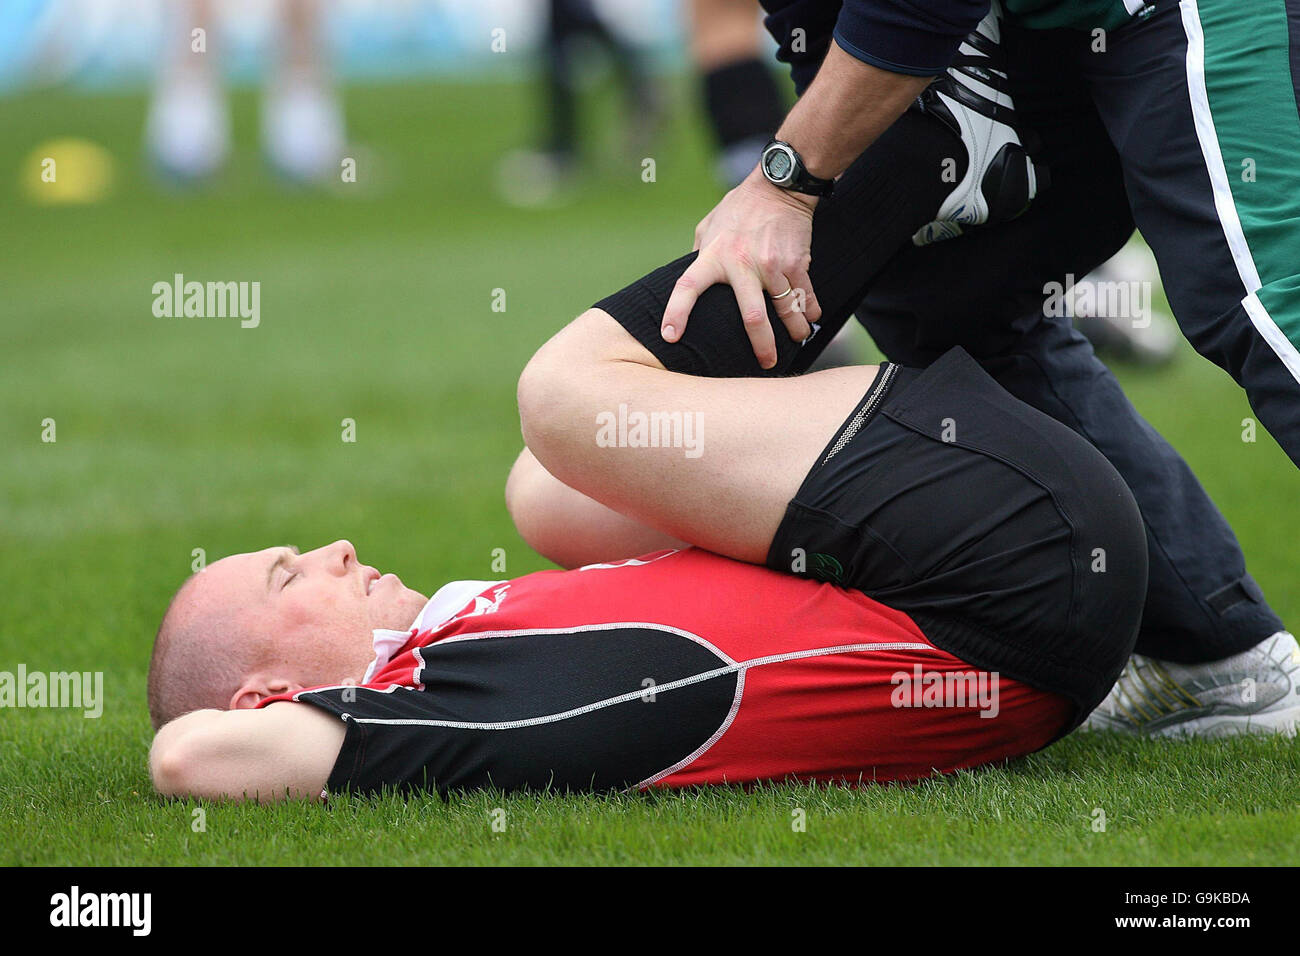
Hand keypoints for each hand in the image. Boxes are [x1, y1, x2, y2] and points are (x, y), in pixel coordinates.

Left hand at [661, 169, 821, 368]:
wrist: (779, 187)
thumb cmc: (739, 208)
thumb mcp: (709, 226)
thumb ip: (699, 254)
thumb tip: (688, 279)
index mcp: (713, 256)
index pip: (687, 287)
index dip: (676, 312)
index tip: (670, 336)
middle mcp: (742, 264)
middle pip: (752, 317)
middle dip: (761, 345)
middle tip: (766, 363)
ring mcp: (772, 266)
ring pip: (785, 311)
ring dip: (794, 330)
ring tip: (797, 340)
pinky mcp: (796, 263)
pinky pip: (805, 295)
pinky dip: (809, 311)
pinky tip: (810, 319)